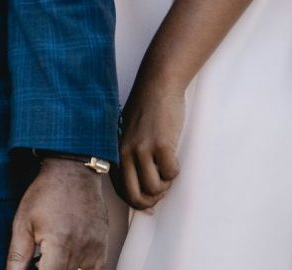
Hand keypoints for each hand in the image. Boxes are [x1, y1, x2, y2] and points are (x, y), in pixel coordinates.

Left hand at [7, 157, 108, 269]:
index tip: (33, 268)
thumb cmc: (47, 193)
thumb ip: (16, 257)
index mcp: (60, 243)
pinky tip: (70, 265)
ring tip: (53, 263)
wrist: (74, 171)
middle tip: (39, 262)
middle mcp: (82, 246)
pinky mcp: (104, 242)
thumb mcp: (22, 225)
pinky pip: (98, 268)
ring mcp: (96, 245)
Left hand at [117, 66, 184, 210]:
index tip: (150, 205)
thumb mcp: (129, 136)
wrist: (159, 86)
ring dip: (166, 186)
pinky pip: (170, 173)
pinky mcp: (162, 145)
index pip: (122, 192)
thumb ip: (131, 158)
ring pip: (154, 187)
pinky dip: (175, 173)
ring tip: (169, 174)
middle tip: (162, 192)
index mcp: (116, 154)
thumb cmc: (147, 111)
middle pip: (135, 195)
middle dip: (151, 200)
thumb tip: (143, 186)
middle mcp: (126, 155)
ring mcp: (143, 150)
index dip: (137, 202)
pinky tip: (175, 162)